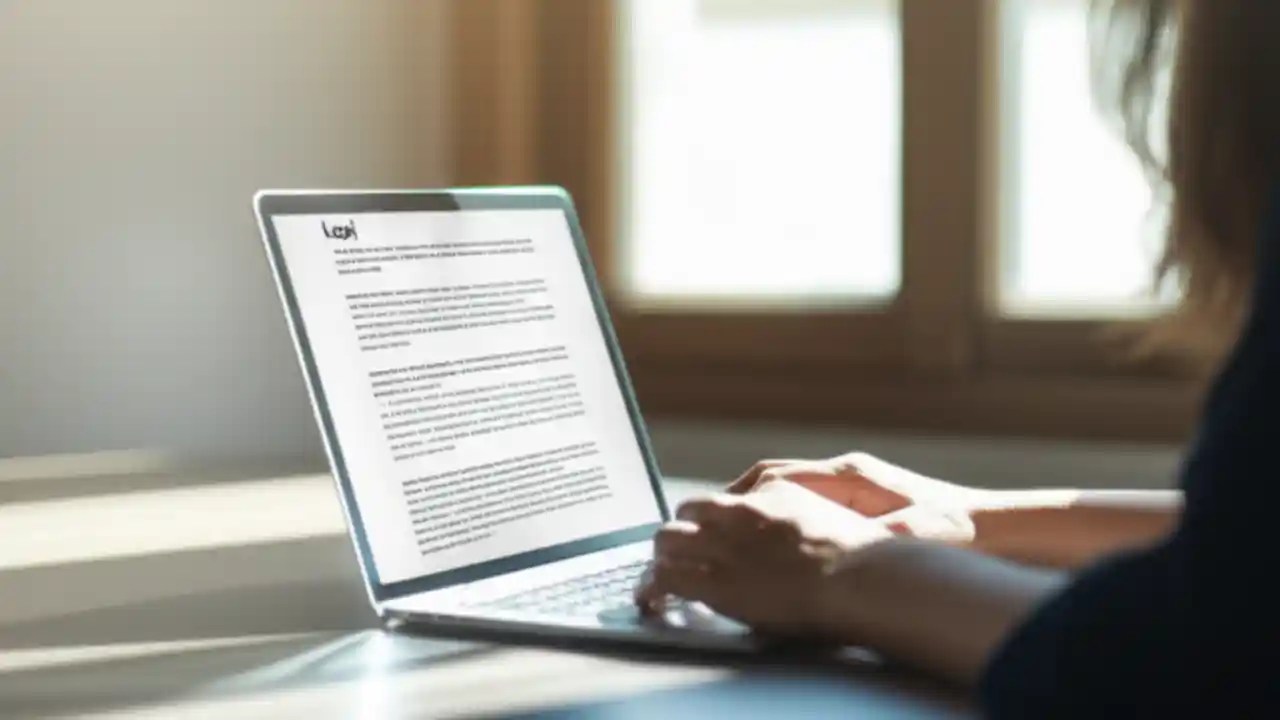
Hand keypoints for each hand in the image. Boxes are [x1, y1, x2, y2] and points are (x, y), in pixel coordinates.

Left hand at [634, 479, 892, 637]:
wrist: (859, 576)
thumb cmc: (858, 554)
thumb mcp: (824, 512)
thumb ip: (793, 512)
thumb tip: (783, 526)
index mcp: (766, 493)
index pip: (717, 501)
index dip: (701, 521)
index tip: (700, 534)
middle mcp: (737, 513)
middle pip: (684, 515)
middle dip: (676, 537)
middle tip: (673, 558)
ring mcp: (724, 546)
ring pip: (666, 541)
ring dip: (660, 560)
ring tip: (654, 581)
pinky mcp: (717, 583)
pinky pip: (667, 578)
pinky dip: (652, 589)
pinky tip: (650, 600)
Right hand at [728, 453, 977, 544]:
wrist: (992, 525)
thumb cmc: (957, 532)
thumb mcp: (917, 534)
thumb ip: (883, 532)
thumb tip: (859, 537)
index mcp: (853, 475)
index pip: (783, 474)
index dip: (745, 493)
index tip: (718, 512)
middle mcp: (848, 472)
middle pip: (776, 475)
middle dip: (738, 496)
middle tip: (708, 521)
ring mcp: (852, 481)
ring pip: (787, 483)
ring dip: (755, 502)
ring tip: (727, 528)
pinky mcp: (859, 495)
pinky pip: (804, 496)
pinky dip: (778, 509)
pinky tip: (768, 535)